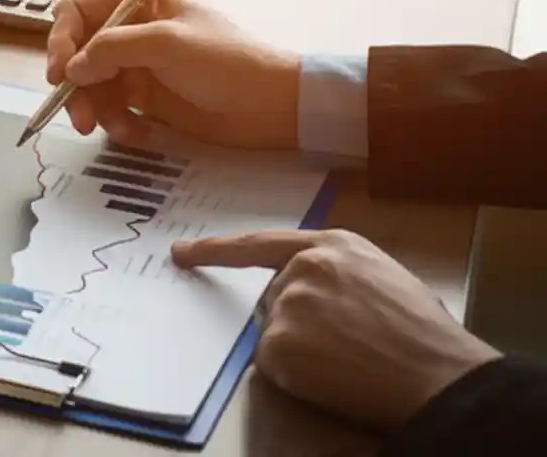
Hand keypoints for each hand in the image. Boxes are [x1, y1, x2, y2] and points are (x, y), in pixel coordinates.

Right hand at [46, 0, 301, 148]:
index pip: (78, 10)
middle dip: (75, 84)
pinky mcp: (146, 97)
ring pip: (91, 85)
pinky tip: (138, 133)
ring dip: (94, 108)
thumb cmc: (227, 62)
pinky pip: (112, 108)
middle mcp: (134, 28)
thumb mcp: (167, 44)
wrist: (270, 106)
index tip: (61, 72)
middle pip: (78, 52)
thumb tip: (71, 69)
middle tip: (79, 115)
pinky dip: (117, 122)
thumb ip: (112, 50)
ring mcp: (138, 64)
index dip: (61, 38)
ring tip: (112, 128)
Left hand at [171, 229, 500, 427]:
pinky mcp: (278, 343)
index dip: (218, 250)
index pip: (260, 244)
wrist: (437, 375)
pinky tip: (334, 377)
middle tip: (345, 346)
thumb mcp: (384, 277)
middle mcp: (302, 267)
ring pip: (275, 334)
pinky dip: (297, 376)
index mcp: (332, 245)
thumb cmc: (424, 333)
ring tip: (350, 361)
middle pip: (273, 299)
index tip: (184, 253)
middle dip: (296, 323)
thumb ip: (339, 275)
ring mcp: (287, 304)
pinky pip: (275, 365)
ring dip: (300, 351)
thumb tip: (320, 294)